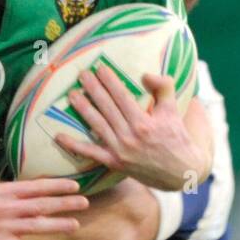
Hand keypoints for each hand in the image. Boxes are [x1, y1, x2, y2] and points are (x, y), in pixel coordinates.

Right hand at [0, 152, 88, 239]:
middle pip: (39, 205)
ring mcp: (3, 227)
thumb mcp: (0, 195)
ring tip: (75, 224)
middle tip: (84, 202)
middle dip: (62, 203)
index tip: (75, 184)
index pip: (35, 187)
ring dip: (55, 224)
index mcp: (7, 193)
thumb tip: (49, 189)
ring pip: (33, 225)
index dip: (56, 185)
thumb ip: (21, 194)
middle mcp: (6, 208)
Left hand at [56, 68, 208, 190]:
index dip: (109, 81)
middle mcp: (130, 136)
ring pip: (97, 125)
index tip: (99, 68)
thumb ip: (163, 88)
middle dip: (93, 89)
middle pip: (106, 107)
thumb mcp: (173, 110)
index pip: (122, 96)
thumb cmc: (177, 137)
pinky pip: (91, 153)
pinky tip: (59, 136)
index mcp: (144, 122)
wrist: (181, 172)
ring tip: (72, 94)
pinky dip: (74, 145)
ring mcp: (120, 150)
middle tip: (82, 74)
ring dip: (83, 109)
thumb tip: (145, 75)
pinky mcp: (114, 163)